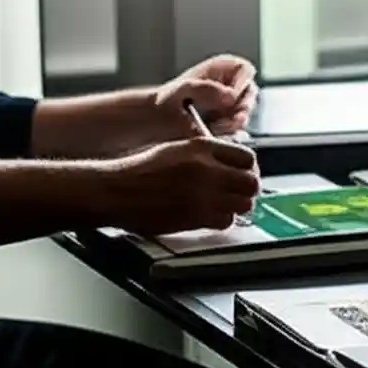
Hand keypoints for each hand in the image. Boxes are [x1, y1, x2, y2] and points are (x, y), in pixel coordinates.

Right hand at [101, 137, 259, 234]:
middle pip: (251, 182)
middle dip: (248, 188)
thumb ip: (205, 153)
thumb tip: (229, 164)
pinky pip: (226, 221)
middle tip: (240, 192)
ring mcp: (202, 194)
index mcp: (201, 147)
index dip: (248, 168)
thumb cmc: (140, 170)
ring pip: (243, 204)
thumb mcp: (176, 148)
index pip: (247, 157)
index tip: (243, 173)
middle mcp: (206, 169)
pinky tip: (212, 215)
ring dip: (238, 205)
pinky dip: (223, 219)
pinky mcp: (195, 216)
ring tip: (227, 204)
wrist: (117, 190)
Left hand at [153, 55, 258, 138]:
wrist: (156, 123)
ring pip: (246, 113)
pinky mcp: (228, 121)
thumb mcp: (182, 90)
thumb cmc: (165, 102)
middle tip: (223, 120)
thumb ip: (207, 89)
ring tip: (213, 127)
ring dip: (233, 123)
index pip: (246, 70)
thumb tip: (230, 96)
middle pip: (250, 94)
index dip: (241, 86)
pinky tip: (212, 133)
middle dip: (239, 109)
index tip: (229, 100)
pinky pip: (239, 128)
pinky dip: (228, 133)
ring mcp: (231, 102)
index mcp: (221, 66)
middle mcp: (230, 82)